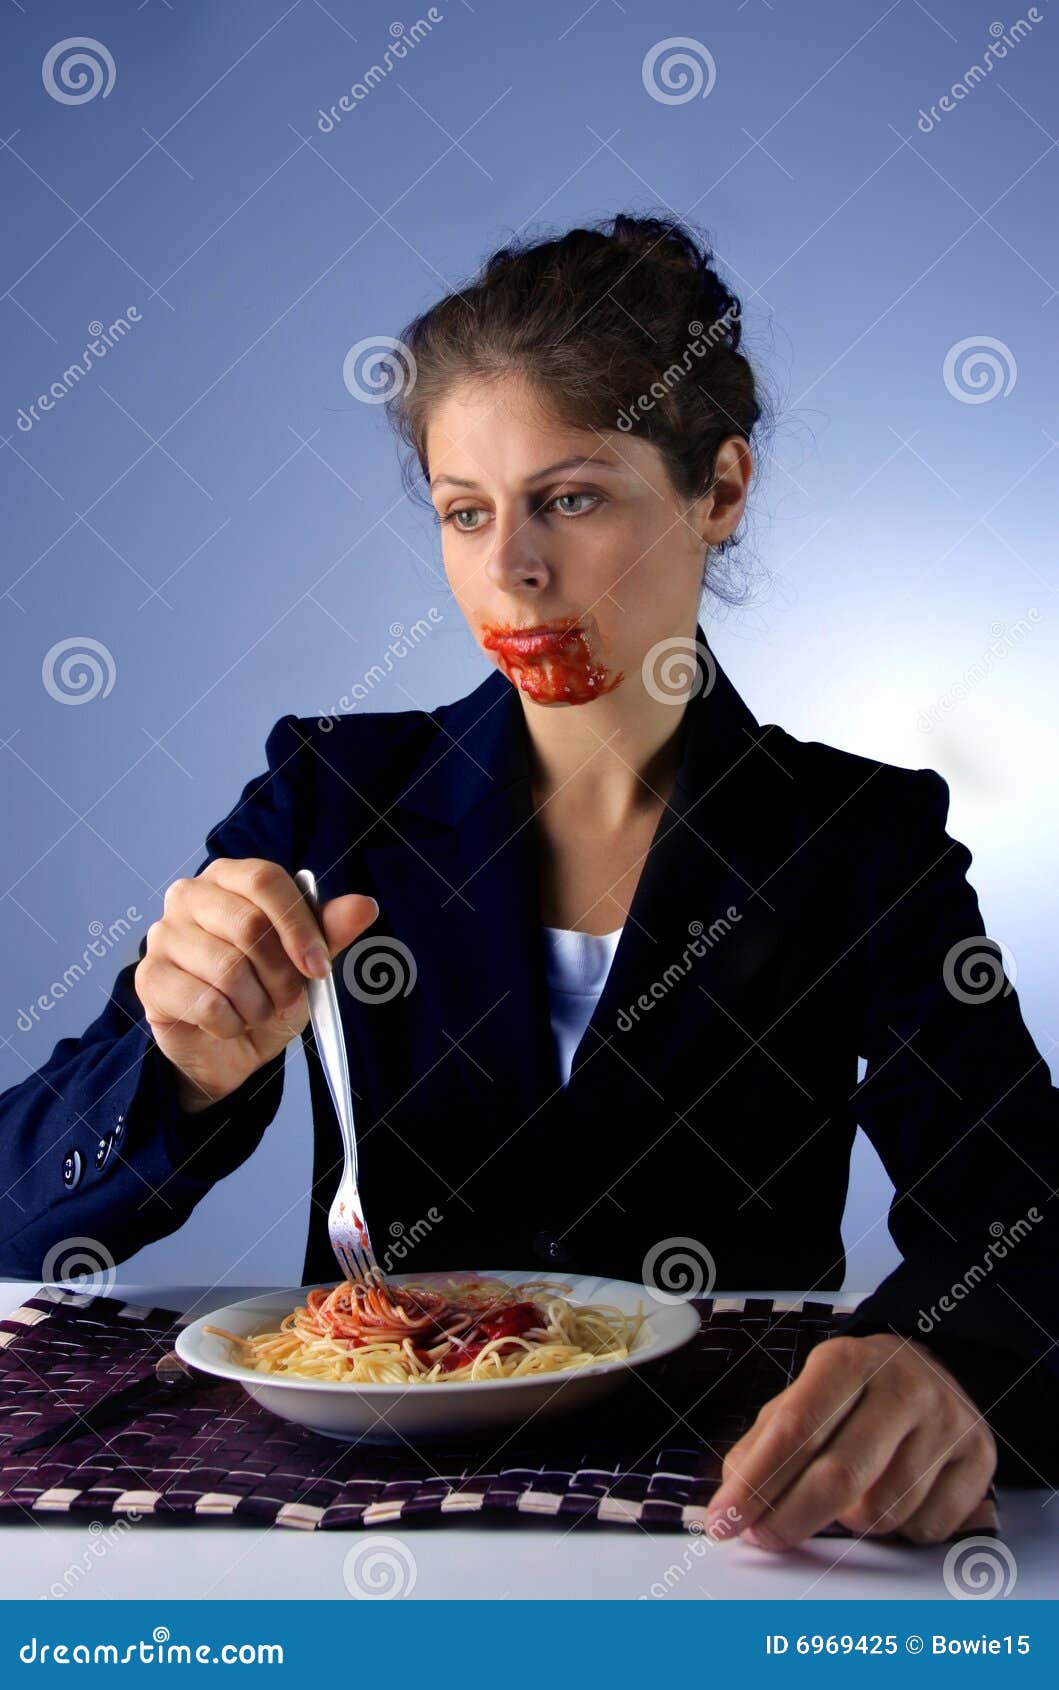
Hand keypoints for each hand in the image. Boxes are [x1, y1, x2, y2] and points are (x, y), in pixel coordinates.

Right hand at [135, 858, 378, 1111]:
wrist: (226, 1047)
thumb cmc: (264, 991)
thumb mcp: (305, 963)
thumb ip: (330, 932)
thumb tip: (363, 906)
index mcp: (230, 877)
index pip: (264, 880)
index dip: (298, 926)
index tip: (319, 968)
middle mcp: (189, 896)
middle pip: (248, 926)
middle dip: (281, 975)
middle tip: (288, 999)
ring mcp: (163, 935)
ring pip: (228, 970)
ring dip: (257, 1005)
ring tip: (257, 1011)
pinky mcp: (148, 978)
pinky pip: (205, 1003)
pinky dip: (231, 1024)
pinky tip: (229, 1023)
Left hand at [703, 1333, 997, 1549]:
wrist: (929, 1373)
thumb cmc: (855, 1395)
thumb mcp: (804, 1397)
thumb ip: (763, 1444)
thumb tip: (731, 1498)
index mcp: (847, 1361)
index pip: (796, 1427)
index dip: (756, 1482)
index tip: (725, 1520)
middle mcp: (902, 1384)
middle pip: (839, 1476)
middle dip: (791, 1518)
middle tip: (764, 1537)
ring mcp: (946, 1420)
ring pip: (882, 1510)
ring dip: (851, 1522)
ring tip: (849, 1496)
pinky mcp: (978, 1457)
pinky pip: (925, 1528)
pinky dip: (899, 1529)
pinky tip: (894, 1498)